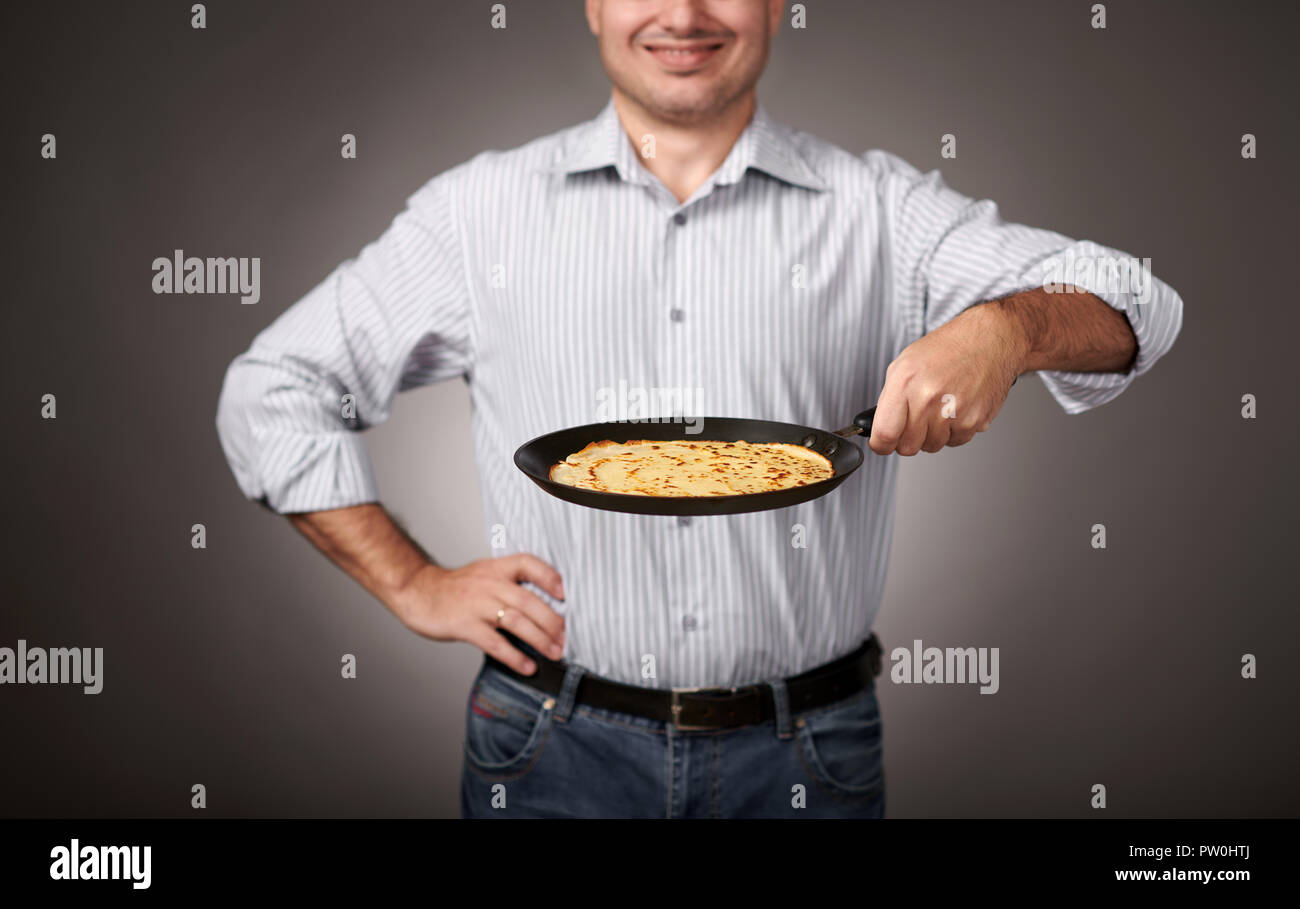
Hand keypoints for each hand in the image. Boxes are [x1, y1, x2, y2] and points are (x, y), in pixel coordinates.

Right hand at [390, 554, 566, 674]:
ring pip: (516, 621)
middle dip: (552, 621)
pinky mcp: (464, 626)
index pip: (527, 563)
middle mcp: (489, 584)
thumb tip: (542, 608)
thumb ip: (508, 584)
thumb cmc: (454, 588)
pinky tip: (527, 667)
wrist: (417, 592)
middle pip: (528, 600)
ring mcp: (476, 605)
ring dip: (540, 639)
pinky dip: (514, 657)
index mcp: (495, 569)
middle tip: (566, 638)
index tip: (564, 594)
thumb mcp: (483, 574)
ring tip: (554, 653)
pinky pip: (495, 643)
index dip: (549, 576)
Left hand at [869, 302, 1027, 454]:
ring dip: (932, 434)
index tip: (882, 444)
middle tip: (915, 421)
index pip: (884, 433)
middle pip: (908, 447)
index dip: (881, 444)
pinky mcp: (974, 421)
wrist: (988, 340)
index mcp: (906, 383)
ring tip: (939, 408)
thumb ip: (890, 398)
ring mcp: (953, 412)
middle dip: (907, 438)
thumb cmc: (947, 349)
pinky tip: (956, 409)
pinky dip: (953, 431)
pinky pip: (955, 442)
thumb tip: (880, 425)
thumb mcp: (905, 364)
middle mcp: (928, 399)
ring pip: (932, 446)